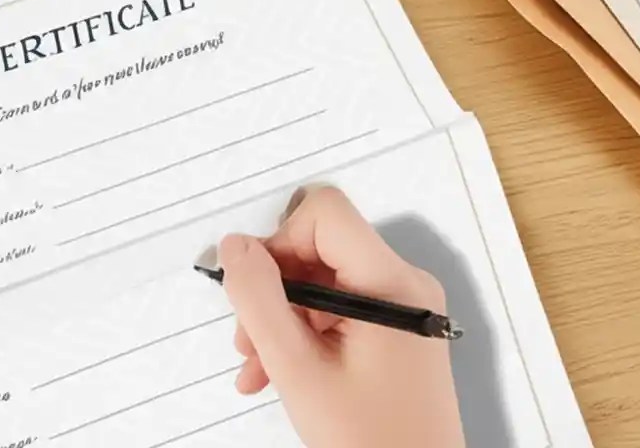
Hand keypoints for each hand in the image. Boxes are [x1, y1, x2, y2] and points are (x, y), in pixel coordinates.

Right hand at [219, 187, 464, 447]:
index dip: (280, 240)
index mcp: (391, 283)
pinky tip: (277, 373)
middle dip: (274, 289)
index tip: (256, 285)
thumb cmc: (373, 441)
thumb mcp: (297, 367)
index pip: (325, 214)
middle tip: (248, 338)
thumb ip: (259, 299)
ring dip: (281, 319)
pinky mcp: (395, 332)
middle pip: (319, 249)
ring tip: (259, 366)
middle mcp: (403, 285)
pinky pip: (338, 312)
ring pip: (322, 284)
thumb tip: (235, 247)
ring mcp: (401, 309)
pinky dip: (303, 335)